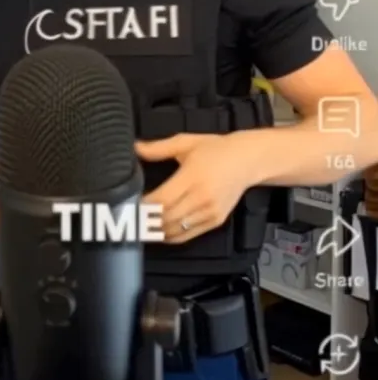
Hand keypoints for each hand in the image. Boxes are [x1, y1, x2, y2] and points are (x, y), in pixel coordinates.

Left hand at [136, 133, 254, 242]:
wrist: (247, 160)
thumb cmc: (216, 149)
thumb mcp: (186, 142)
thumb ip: (159, 148)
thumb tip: (136, 148)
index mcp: (193, 176)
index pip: (162, 200)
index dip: (144, 206)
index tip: (131, 203)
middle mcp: (202, 197)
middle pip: (166, 218)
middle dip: (146, 220)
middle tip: (132, 217)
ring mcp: (210, 212)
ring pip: (176, 230)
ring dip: (156, 231)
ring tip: (142, 225)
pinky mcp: (216, 221)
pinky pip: (188, 236)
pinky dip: (171, 237)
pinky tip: (160, 231)